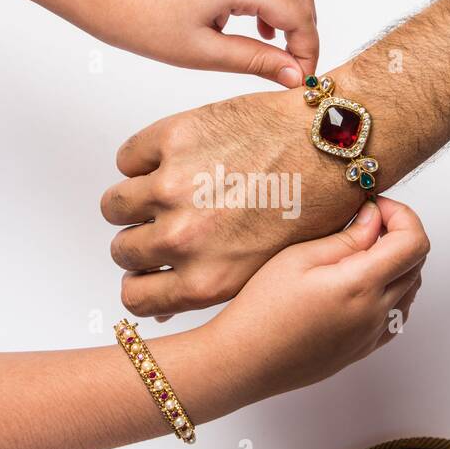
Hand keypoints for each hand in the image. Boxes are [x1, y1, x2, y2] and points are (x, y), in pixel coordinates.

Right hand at [101, 85, 357, 315]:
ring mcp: (174, 186)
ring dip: (132, 200)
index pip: (136, 298)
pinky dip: (142, 159)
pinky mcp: (173, 140)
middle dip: (138, 238)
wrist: (334, 144)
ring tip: (164, 191)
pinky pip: (128, 158)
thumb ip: (211, 288)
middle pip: (122, 249)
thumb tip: (163, 308)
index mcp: (207, 280)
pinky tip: (174, 159)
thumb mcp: (266, 269)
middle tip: (165, 221)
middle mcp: (184, 238)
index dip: (139, 282)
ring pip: (114, 204)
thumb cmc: (314, 204)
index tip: (146, 270)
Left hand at [103, 0, 317, 84]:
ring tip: (276, 50)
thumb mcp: (203, 51)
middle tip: (296, 66)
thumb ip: (256, 61)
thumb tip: (293, 75)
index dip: (307, 49)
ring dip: (288, 13)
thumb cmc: (142, 21)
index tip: (302, 78)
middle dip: (305, 31)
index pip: (297, 14)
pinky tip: (254, 25)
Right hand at [200, 198, 427, 406]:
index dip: (401, 216)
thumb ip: (346, 237)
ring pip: (409, 290)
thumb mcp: (298, 258)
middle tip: (364, 223)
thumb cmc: (261, 310)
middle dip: (398, 235)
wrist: (244, 361)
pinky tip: (362, 284)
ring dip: (396, 264)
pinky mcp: (363, 349)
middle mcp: (375, 313)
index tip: (374, 208)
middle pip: (416, 264)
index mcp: (361, 285)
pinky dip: (392, 292)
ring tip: (359, 253)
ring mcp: (372, 335)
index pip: (414, 242)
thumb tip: (374, 219)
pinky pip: (397, 315)